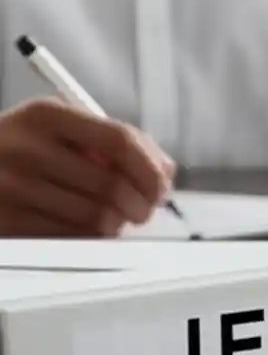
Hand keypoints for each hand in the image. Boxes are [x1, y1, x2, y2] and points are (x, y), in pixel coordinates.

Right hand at [0, 99, 176, 236]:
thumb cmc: (21, 148)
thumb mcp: (55, 128)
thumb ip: (108, 141)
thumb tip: (164, 171)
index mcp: (46, 115)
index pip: (119, 140)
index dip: (150, 168)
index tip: (162, 186)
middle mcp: (26, 148)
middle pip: (112, 185)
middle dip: (140, 204)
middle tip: (143, 210)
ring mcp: (12, 187)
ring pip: (96, 217)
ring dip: (116, 223)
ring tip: (112, 217)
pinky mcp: (6, 222)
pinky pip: (72, 238)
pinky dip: (90, 237)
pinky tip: (85, 228)